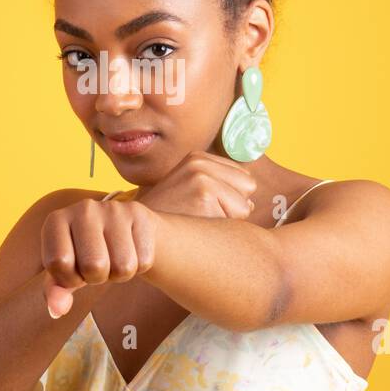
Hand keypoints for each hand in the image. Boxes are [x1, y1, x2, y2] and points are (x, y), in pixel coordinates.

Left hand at [40, 197, 156, 317]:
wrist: (125, 232)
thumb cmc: (88, 255)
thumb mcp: (67, 272)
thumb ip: (56, 291)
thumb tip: (57, 310)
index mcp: (56, 220)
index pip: (58, 262)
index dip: (69, 278)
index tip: (75, 271)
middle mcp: (83, 209)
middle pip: (93, 266)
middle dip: (97, 277)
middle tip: (98, 265)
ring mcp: (113, 209)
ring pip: (122, 266)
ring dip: (119, 274)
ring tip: (114, 258)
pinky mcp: (138, 213)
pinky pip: (143, 261)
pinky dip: (138, 265)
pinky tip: (131, 249)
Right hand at [135, 150, 257, 219]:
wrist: (138, 233)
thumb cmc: (169, 218)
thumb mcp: (188, 190)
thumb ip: (218, 184)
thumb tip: (251, 200)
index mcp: (198, 157)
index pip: (243, 178)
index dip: (228, 197)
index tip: (202, 205)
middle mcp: (200, 162)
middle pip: (249, 187)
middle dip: (232, 205)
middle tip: (200, 213)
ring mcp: (202, 177)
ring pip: (245, 204)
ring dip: (227, 218)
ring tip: (198, 219)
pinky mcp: (205, 195)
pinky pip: (238, 216)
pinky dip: (222, 228)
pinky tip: (198, 226)